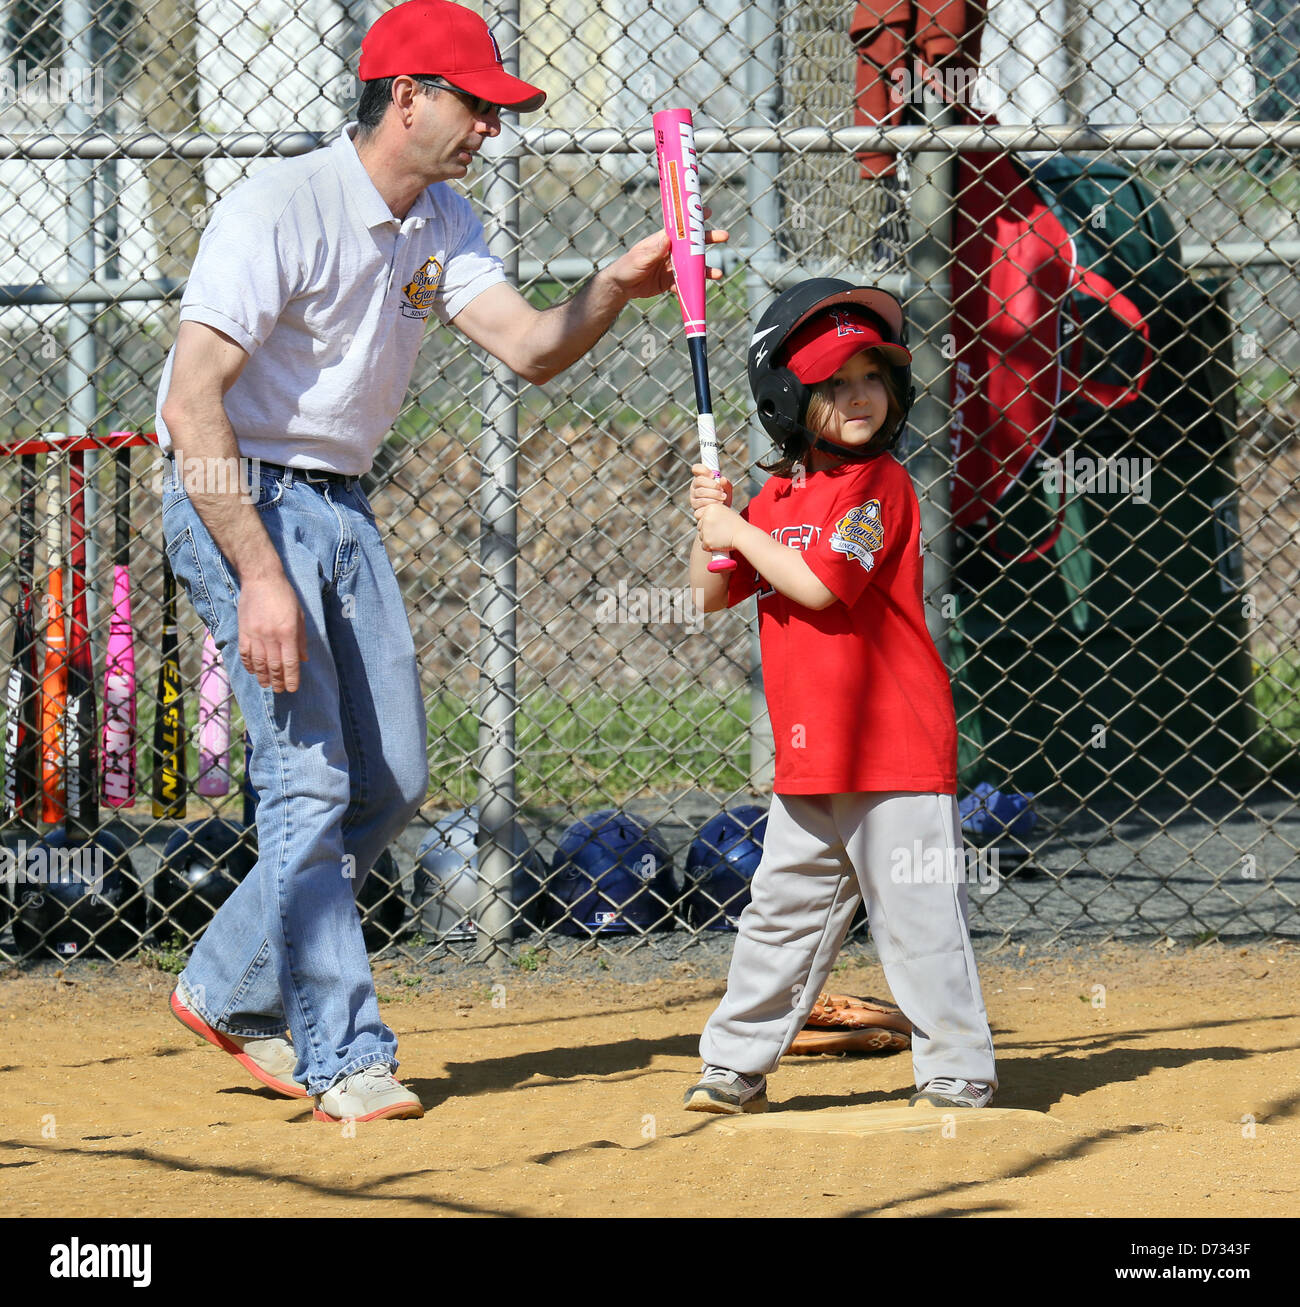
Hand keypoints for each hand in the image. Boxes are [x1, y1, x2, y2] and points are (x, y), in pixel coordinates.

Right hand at [238, 572, 308, 692]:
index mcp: (287, 633)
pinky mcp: (243, 631)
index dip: (291, 678)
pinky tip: (253, 671)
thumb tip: (303, 659)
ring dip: (263, 677)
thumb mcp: (300, 616)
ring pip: (258, 663)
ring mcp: (255, 634)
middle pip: (273, 666)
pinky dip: (249, 665)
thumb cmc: (285, 596)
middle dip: (278, 681)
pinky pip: (245, 653)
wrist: (261, 579)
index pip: (290, 663)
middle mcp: (271, 636)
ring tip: (267, 685)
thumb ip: (301, 639)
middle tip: (280, 690)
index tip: (292, 689)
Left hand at [606, 217, 729, 300]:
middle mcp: (671, 252)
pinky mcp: (671, 282)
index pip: (681, 227)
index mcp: (663, 240)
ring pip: (693, 266)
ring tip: (718, 274)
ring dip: (706, 270)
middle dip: (709, 240)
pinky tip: (694, 291)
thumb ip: (654, 250)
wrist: (621, 287)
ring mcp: (672, 267)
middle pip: (694, 244)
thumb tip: (667, 238)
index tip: (707, 212)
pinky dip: (690, 287)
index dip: (694, 219)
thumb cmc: (627, 266)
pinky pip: (684, 284)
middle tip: (725, 236)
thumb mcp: (640, 258)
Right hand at [689, 463, 732, 512]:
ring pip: (700, 492)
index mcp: (701, 479)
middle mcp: (695, 487)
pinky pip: (701, 504)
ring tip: (723, 497)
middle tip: (721, 489)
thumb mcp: (727, 490)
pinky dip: (711, 503)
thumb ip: (726, 484)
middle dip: (712, 484)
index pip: (696, 469)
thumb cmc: (723, 498)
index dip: (703, 469)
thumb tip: (723, 479)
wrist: (722, 514)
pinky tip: (719, 504)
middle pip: (699, 481)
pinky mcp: (695, 508)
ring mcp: (693, 498)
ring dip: (713, 494)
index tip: (713, 475)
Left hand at [696, 502, 742, 552]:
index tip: (717, 524)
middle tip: (720, 532)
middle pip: (699, 526)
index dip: (707, 521)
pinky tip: (719, 544)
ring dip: (708, 539)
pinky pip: (703, 546)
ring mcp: (705, 529)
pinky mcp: (707, 540)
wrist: (743, 535)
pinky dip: (710, 547)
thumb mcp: (724, 512)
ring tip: (720, 537)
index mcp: (710, 508)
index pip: (699, 515)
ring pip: (701, 536)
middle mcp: (706, 517)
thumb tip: (700, 517)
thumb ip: (712, 513)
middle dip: (707, 530)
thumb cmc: (736, 524)